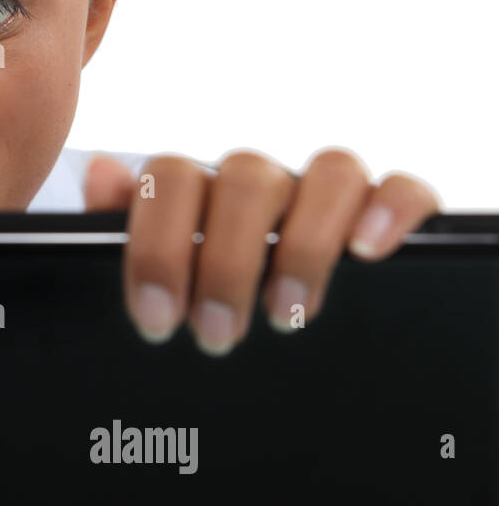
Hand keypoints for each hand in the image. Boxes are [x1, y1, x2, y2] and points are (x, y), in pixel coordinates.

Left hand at [84, 147, 440, 354]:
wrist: (244, 334)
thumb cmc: (191, 309)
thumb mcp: (151, 281)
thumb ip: (119, 231)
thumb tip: (103, 174)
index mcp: (196, 194)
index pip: (171, 177)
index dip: (158, 245)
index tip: (155, 318)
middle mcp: (259, 185)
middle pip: (245, 178)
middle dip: (227, 263)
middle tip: (216, 333)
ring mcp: (322, 196)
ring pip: (329, 171)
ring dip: (305, 244)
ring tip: (285, 314)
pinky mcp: (385, 216)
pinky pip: (401, 188)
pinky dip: (389, 209)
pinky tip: (367, 253)